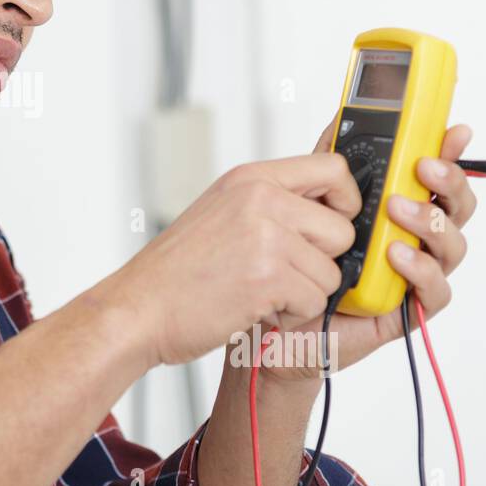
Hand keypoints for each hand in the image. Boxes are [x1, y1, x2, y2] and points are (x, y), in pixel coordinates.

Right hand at [110, 149, 361, 368]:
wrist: (138, 308)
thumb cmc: (176, 272)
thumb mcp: (221, 213)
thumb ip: (270, 203)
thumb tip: (325, 209)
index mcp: (250, 179)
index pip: (333, 169)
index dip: (346, 201)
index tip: (335, 222)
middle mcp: (261, 199)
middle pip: (341, 229)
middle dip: (322, 261)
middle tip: (284, 274)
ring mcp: (265, 236)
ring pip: (331, 272)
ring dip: (303, 294)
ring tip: (261, 293)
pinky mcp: (268, 277)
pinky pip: (314, 301)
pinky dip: (291, 316)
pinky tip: (256, 309)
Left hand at [257, 115, 477, 382]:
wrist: (275, 318)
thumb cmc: (297, 259)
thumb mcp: (312, 198)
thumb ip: (333, 158)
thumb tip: (345, 112)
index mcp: (398, 206)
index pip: (435, 175)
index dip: (450, 152)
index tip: (454, 132)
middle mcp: (413, 237)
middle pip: (456, 206)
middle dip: (448, 182)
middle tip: (424, 168)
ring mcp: (415, 273)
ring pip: (452, 245)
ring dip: (430, 221)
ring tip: (397, 210)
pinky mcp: (408, 309)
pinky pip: (436, 290)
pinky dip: (421, 269)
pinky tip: (396, 254)